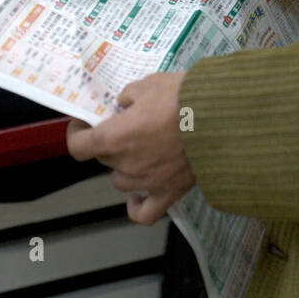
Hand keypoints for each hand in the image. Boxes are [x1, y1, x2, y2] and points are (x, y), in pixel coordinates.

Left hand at [66, 72, 192, 224]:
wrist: (221, 117)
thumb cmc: (183, 97)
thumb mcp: (147, 84)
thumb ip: (128, 97)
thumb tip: (125, 105)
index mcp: (114, 138)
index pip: (78, 147)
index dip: (77, 134)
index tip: (84, 124)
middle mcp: (126, 165)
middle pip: (104, 159)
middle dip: (110, 143)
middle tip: (126, 127)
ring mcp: (147, 182)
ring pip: (121, 181)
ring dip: (124, 166)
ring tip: (139, 151)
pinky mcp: (170, 192)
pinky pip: (145, 213)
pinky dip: (137, 206)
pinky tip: (138, 196)